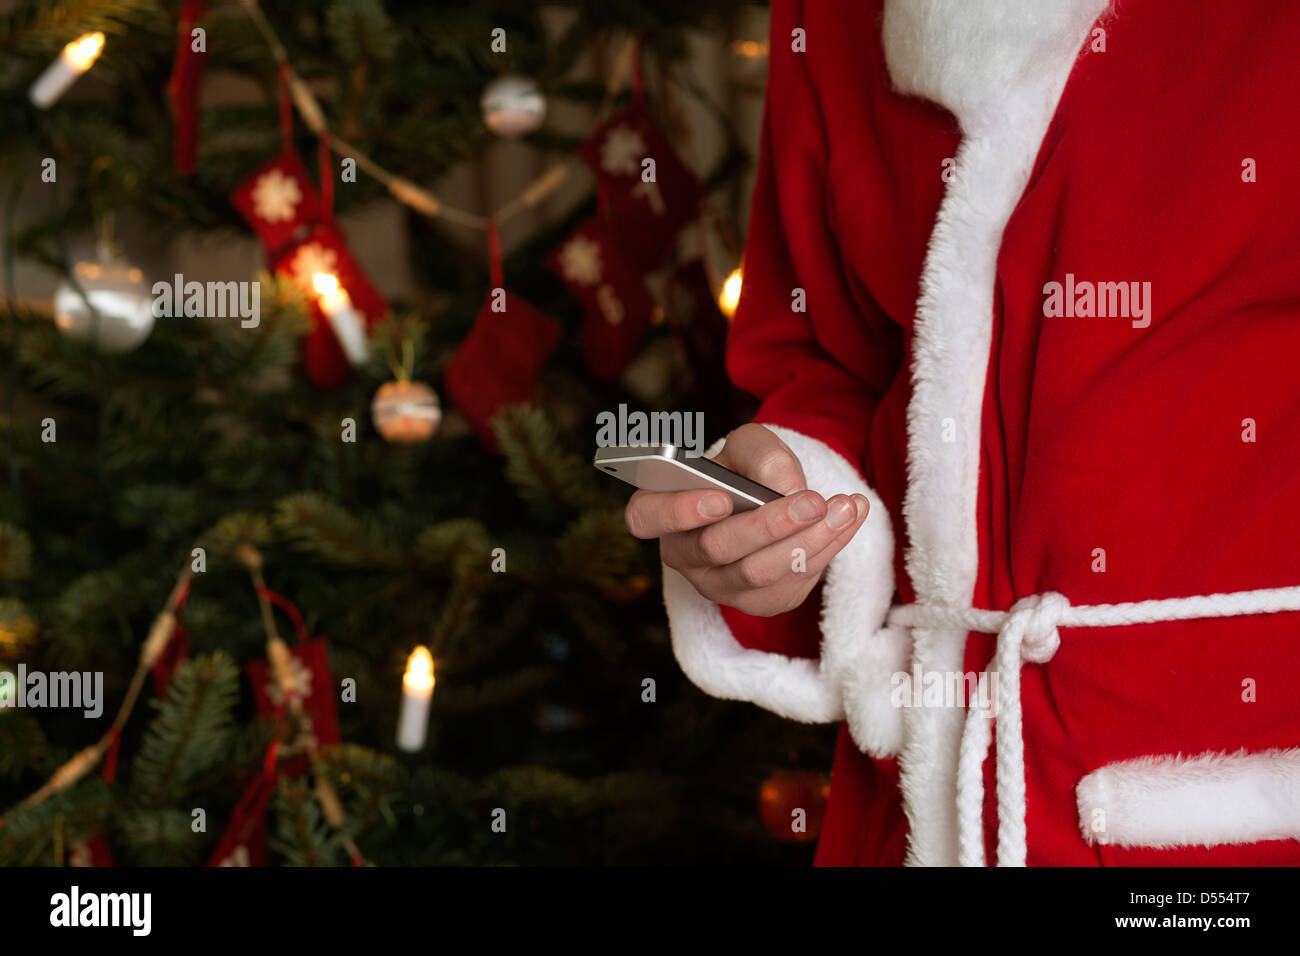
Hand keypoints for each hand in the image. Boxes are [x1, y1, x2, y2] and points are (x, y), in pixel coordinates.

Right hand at [624, 423, 869, 616]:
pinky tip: (850, 518)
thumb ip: (763, 456)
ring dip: (808, 540)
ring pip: (759, 573)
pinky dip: (827, 549)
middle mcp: (683, 555)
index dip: (678, 511)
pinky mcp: (758, 602)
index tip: (721, 497)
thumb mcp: (751, 447)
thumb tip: (786, 488)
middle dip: (769, 525)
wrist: (770, 501)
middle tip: (812, 501)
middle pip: (717, 548)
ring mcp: (719, 586)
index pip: (647, 517)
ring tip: (845, 507)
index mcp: (662, 511)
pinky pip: (791, 584)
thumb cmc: (747, 471)